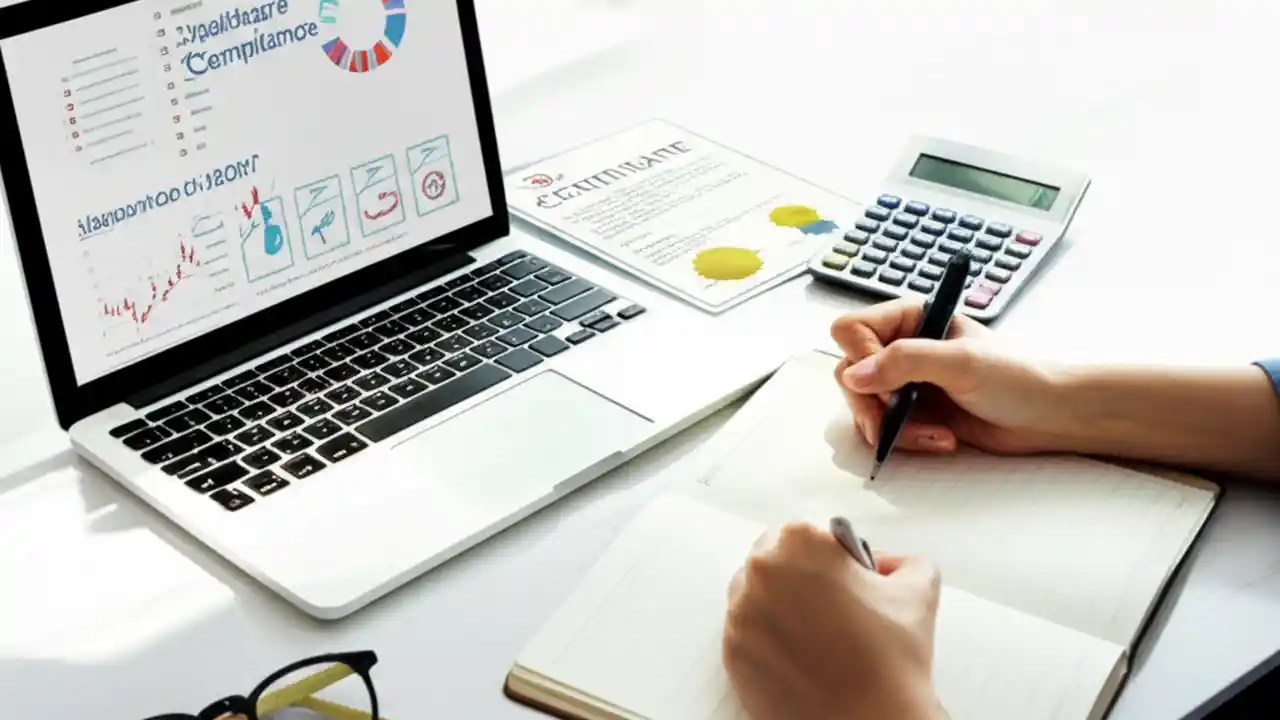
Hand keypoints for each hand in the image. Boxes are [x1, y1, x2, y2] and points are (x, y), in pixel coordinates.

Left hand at [723, 523, 945, 719]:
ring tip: (814, 635)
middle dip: (797, 578)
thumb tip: (881, 563)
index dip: (827, 557)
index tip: (842, 579)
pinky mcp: (731, 653)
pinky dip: (767, 641)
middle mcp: (759, 572)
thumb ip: (902, 560)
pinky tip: (799, 656)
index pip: (803, 533)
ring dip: (778, 607)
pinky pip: (745, 634)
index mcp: (799, 543)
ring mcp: (740, 614)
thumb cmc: (892, 658)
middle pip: (772, 561)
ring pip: (753, 596)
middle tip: (830, 608)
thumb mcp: (918, 588)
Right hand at [830, 298, 1064, 454]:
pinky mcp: (913, 414)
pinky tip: (942, 439)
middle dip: (872, 404)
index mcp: (910, 318)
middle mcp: (901, 347)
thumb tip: (854, 375)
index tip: (884, 383)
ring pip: (863, 406)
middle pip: (850, 372)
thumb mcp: (961, 362)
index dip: (860, 357)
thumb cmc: (1017, 378)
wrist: (1049, 416)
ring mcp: (905, 383)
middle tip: (893, 421)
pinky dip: (907, 440)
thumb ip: (905, 362)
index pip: (852, 330)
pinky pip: (885, 430)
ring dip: (893, 428)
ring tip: (935, 434)